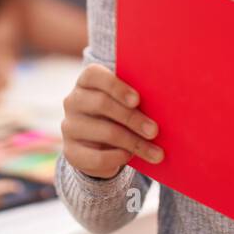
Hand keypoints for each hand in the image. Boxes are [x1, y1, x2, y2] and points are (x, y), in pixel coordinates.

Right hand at [61, 64, 163, 178]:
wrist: (100, 144)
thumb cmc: (121, 114)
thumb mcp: (126, 102)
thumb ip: (136, 99)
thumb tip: (164, 106)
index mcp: (86, 82)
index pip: (93, 75)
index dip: (116, 86)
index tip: (137, 99)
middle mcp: (73, 101)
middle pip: (102, 104)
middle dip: (132, 118)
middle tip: (154, 131)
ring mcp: (69, 127)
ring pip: (104, 132)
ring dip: (134, 143)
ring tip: (156, 153)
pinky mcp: (71, 152)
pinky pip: (96, 158)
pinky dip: (118, 158)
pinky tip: (131, 157)